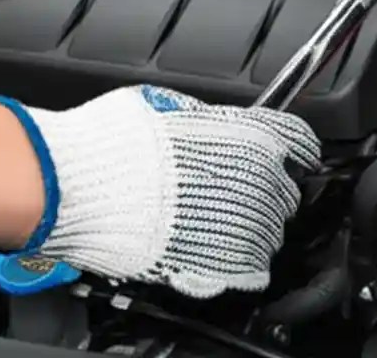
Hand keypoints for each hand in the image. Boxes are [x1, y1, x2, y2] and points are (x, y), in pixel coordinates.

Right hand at [4, 85, 320, 298]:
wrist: (76, 184)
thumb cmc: (111, 141)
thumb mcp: (168, 106)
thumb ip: (207, 121)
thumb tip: (214, 123)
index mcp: (249, 134)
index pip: (299, 142)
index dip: (297, 150)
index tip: (298, 157)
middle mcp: (256, 177)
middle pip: (286, 190)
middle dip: (267, 191)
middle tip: (235, 193)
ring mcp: (240, 222)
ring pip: (271, 231)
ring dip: (254, 229)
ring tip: (220, 226)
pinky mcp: (219, 262)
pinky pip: (252, 269)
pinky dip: (242, 266)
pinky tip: (223, 258)